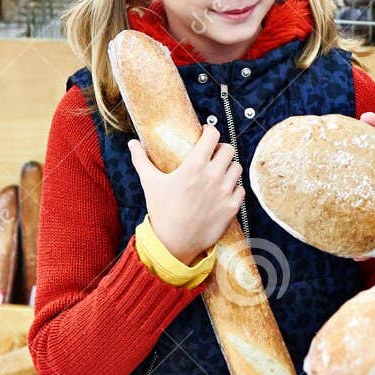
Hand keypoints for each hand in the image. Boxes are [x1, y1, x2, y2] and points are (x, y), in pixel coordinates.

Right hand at [128, 123, 242, 264]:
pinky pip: (241, 189)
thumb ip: (141, 160)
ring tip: (219, 172)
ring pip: (237, 168)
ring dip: (229, 167)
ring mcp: (225, 192)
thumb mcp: (149, 182)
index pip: (213, 135)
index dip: (210, 131)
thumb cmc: (161, 211)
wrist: (173, 243)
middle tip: (213, 155)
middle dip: (220, 149)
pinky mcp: (232, 207)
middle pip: (228, 149)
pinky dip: (234, 188)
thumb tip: (132, 142)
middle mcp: (213, 176)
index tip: (206, 134)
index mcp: (194, 166)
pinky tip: (225, 191)